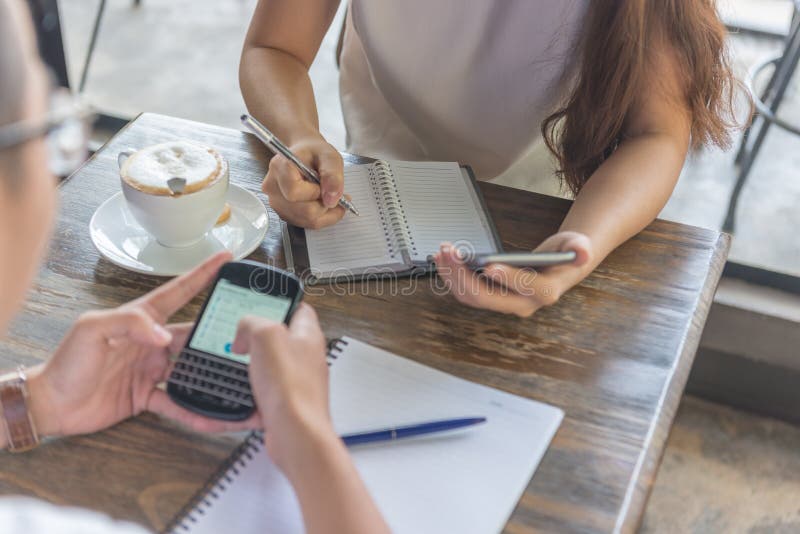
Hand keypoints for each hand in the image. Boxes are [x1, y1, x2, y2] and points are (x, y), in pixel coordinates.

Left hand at [26, 251, 258, 438]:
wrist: (50, 405)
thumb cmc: (65, 363)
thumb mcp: (91, 330)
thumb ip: (129, 324)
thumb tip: (165, 337)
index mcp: (140, 318)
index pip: (178, 291)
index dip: (203, 274)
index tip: (226, 259)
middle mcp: (151, 342)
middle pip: (193, 335)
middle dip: (219, 334)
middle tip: (247, 336)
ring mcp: (151, 369)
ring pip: (191, 369)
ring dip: (211, 374)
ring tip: (237, 377)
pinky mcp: (147, 395)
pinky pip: (177, 402)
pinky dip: (194, 411)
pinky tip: (212, 415)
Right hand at [231, 304, 332, 472]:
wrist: (296, 434)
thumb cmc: (292, 389)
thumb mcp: (266, 335)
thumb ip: (252, 323)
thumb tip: (244, 332)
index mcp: (307, 335)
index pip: (298, 308)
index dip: (279, 302)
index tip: (261, 302)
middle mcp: (305, 358)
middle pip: (280, 338)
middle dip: (256, 338)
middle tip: (239, 337)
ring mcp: (296, 382)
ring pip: (268, 367)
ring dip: (249, 366)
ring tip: (234, 365)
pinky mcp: (285, 404)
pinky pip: (261, 394)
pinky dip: (245, 394)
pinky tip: (235, 396)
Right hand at [262, 135, 345, 228]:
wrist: (304, 156)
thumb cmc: (315, 153)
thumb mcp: (329, 156)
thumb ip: (332, 175)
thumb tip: (332, 200)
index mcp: (280, 167)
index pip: (294, 192)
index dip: (315, 193)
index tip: (324, 185)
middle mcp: (272, 187)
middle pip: (303, 210)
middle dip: (325, 205)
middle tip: (334, 192)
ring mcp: (276, 202)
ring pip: (306, 220)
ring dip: (325, 212)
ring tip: (330, 196)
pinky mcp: (283, 213)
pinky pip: (305, 223)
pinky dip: (320, 217)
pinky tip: (323, 203)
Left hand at [433, 231, 593, 316]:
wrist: (557, 266)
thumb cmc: (566, 255)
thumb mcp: (578, 246)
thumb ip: (580, 249)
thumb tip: (583, 252)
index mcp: (545, 293)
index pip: (526, 289)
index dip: (508, 278)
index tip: (490, 265)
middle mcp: (521, 304)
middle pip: (487, 297)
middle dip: (464, 275)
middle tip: (451, 252)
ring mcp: (503, 303)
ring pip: (471, 296)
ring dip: (452, 275)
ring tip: (442, 251)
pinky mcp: (490, 296)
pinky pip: (466, 292)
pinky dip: (452, 276)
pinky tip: (443, 259)